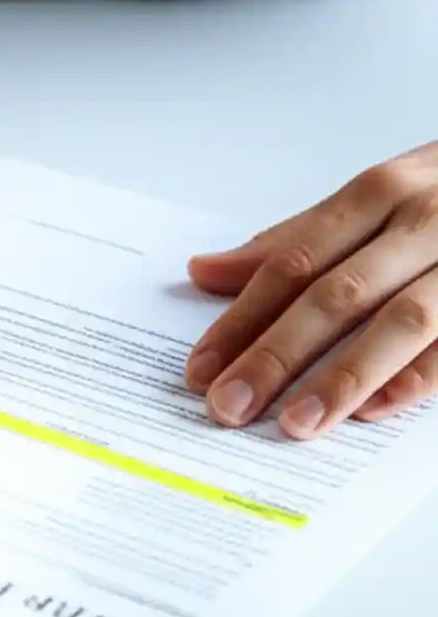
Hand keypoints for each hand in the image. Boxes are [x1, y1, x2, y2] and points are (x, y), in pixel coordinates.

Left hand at [184, 141, 437, 439]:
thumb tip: (205, 272)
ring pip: (401, 320)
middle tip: (227, 406)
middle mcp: (427, 218)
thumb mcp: (380, 197)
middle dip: (275, 355)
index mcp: (382, 192)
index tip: (200, 368)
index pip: (293, 263)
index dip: (242, 318)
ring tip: (294, 424)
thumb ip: (296, 239)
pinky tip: (377, 410)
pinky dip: (422, 375)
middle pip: (335, 294)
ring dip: (344, 376)